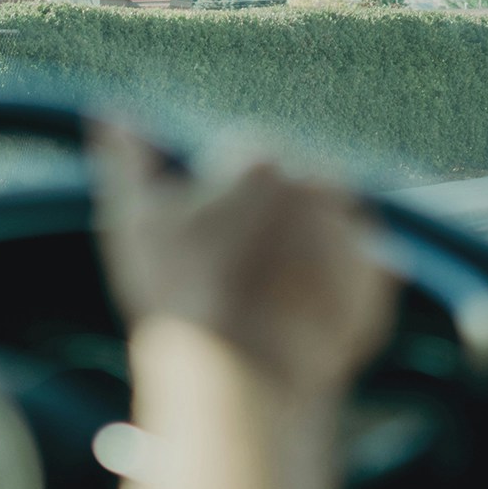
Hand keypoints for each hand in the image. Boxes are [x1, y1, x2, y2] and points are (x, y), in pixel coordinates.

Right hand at [88, 124, 395, 404]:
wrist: (238, 379)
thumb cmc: (180, 295)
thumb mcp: (136, 221)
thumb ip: (126, 157)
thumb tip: (110, 109)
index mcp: (261, 158)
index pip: (247, 163)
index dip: (222, 204)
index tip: (209, 245)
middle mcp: (318, 183)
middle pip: (293, 191)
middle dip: (272, 222)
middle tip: (239, 275)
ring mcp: (353, 232)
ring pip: (326, 229)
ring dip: (305, 251)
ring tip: (266, 300)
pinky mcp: (376, 282)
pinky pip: (355, 275)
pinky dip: (332, 290)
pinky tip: (295, 318)